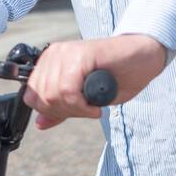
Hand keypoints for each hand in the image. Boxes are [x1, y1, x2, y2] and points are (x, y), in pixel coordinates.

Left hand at [24, 35, 167, 129]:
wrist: (143, 56)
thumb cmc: (116, 76)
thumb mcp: (83, 99)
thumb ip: (61, 108)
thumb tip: (39, 124)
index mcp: (49, 63)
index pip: (31, 97)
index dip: (51, 112)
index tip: (74, 112)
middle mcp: (53, 54)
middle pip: (41, 98)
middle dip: (65, 112)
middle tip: (86, 110)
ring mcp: (66, 52)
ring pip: (53, 95)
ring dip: (76, 110)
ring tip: (92, 107)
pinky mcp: (80, 54)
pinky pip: (68, 90)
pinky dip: (83, 105)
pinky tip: (96, 105)